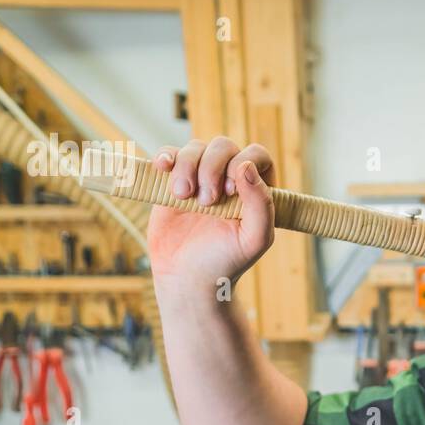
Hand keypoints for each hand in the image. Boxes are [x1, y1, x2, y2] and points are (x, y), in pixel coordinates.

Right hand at [146, 137, 276, 288]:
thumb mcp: (254, 239)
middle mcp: (230, 178)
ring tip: (182, 196)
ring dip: (187, 167)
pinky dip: (165, 156)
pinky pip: (169, 154)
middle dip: (212, 168)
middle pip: (223, 146)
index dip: (243, 164)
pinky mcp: (173, 181)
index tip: (230, 191)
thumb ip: (261, 204)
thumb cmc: (226, 261)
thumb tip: (247, 167)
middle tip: (206, 202)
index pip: (257, 155)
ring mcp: (200, 176)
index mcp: (256, 189)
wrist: (187, 277)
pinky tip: (163, 167)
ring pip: (195, 147)